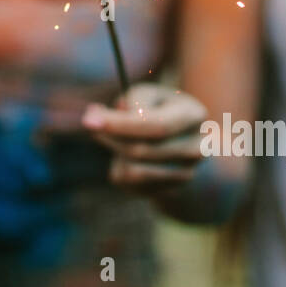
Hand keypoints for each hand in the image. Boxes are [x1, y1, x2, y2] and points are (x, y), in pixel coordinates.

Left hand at [83, 82, 207, 194]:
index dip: (121, 124)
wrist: (183, 140)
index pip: (156, 126)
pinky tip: (125, 154)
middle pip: (141, 150)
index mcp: (193, 115)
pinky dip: (119, 166)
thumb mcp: (147, 94)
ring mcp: (187, 173)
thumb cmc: (158, 109)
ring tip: (116, 137)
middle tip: (89, 122)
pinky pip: (130, 184)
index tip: (88, 119)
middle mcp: (197, 147)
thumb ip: (130, 100)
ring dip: (114, 151)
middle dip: (110, 137)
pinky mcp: (170, 191)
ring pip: (133, 171)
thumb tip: (97, 116)